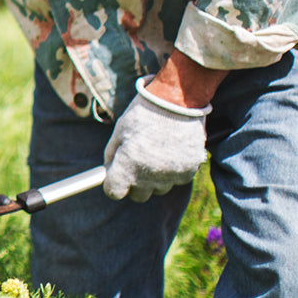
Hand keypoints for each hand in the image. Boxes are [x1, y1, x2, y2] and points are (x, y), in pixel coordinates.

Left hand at [103, 76, 208, 201]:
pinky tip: (171, 150)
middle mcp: (148, 177)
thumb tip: (108, 169)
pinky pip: (176, 179)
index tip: (115, 177)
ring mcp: (170, 176)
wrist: (177, 101)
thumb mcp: (120, 130)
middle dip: (134, 184)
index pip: (113, 192)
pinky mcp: (189, 172)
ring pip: (159, 188)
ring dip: (154, 177)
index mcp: (127, 167)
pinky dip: (173, 170)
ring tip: (156, 152)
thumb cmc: (144, 113)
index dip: (112, 184)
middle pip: (138, 195)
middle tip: (136, 164)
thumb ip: (112, 154)